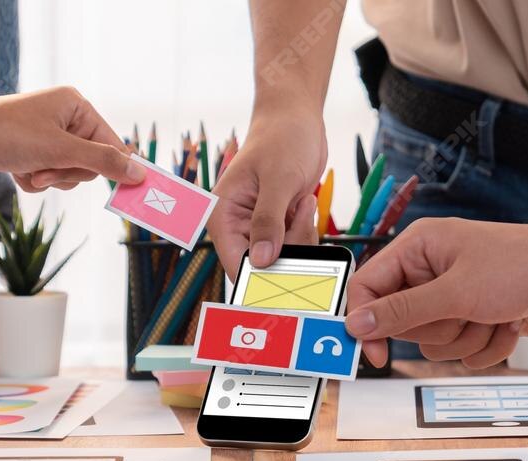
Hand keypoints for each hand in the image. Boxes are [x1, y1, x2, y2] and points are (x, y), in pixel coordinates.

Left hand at [0, 87, 145, 191]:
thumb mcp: (61, 150)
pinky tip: (15, 170)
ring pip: (67, 173)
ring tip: (26, 168)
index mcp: (75, 105)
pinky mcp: (28, 149)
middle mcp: (62, 116)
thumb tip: (139, 171)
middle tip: (45, 170)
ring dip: (48, 178)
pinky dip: (32, 179)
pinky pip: (46, 175)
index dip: (114, 167)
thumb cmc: (7, 136)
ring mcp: (45, 133)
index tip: (132, 192)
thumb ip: (102, 162)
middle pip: (88, 161)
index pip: (110, 142)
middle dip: (66, 172)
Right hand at [207, 110, 325, 279]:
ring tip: (301, 201)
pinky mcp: (278, 224)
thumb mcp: (278, 179)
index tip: (290, 268)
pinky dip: (305, 231)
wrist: (295, 118)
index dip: (262, 274)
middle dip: (288, 248)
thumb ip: (268, 221)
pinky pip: (294, 245)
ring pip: (282, 258)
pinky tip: (304, 204)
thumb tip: (261, 261)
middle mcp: (237, 225)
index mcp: (222, 215)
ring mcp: (258, 226)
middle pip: (263, 266)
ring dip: (300, 237)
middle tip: (298, 211)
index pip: (236, 264)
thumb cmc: (281, 138)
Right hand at [344, 217, 527, 367]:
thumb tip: (356, 324)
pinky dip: (488, 346)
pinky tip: (509, 323)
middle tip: (468, 311)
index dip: (366, 322)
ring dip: (469, 339)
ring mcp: (455, 298)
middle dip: (441, 329)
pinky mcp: (476, 319)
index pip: (368, 287)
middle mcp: (431, 273)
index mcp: (418, 249)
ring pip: (436, 345)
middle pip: (404, 325)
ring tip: (496, 315)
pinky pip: (463, 353)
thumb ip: (402, 311)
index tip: (374, 355)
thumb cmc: (523, 265)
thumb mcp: (457, 291)